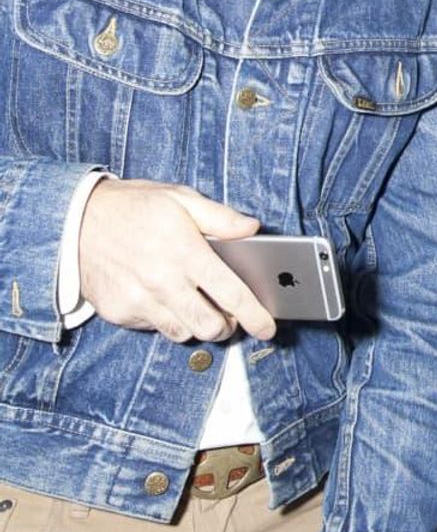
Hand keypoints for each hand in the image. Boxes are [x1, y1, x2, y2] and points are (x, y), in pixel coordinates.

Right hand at [78, 177, 275, 342]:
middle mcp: (163, 281)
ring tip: (197, 303)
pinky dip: (168, 320)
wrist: (74, 222)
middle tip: (230, 314)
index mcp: (184, 251)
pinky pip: (156, 328)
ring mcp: (140, 300)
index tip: (267, 328)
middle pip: (210, 326)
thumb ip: (220, 217)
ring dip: (198, 324)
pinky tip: (165, 298)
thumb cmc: (132, 207)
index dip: (255, 316)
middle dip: (228, 326)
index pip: (231, 293)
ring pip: (184, 333)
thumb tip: (252, 228)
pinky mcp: (121, 312)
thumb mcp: (179, 198)